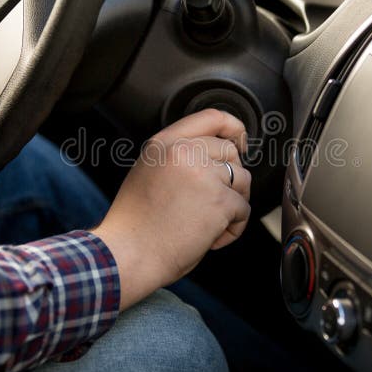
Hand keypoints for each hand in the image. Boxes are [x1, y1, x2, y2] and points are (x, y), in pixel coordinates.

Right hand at [94, 109, 251, 309]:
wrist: (127, 254)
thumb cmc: (136, 224)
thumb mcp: (148, 172)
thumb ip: (177, 156)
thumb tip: (214, 156)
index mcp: (164, 143)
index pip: (211, 117)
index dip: (233, 127)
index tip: (240, 141)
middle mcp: (185, 152)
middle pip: (231, 152)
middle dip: (230, 178)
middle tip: (211, 204)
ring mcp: (204, 174)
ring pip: (242, 180)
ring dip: (233, 204)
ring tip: (208, 223)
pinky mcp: (220, 201)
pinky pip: (244, 209)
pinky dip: (233, 228)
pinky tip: (210, 239)